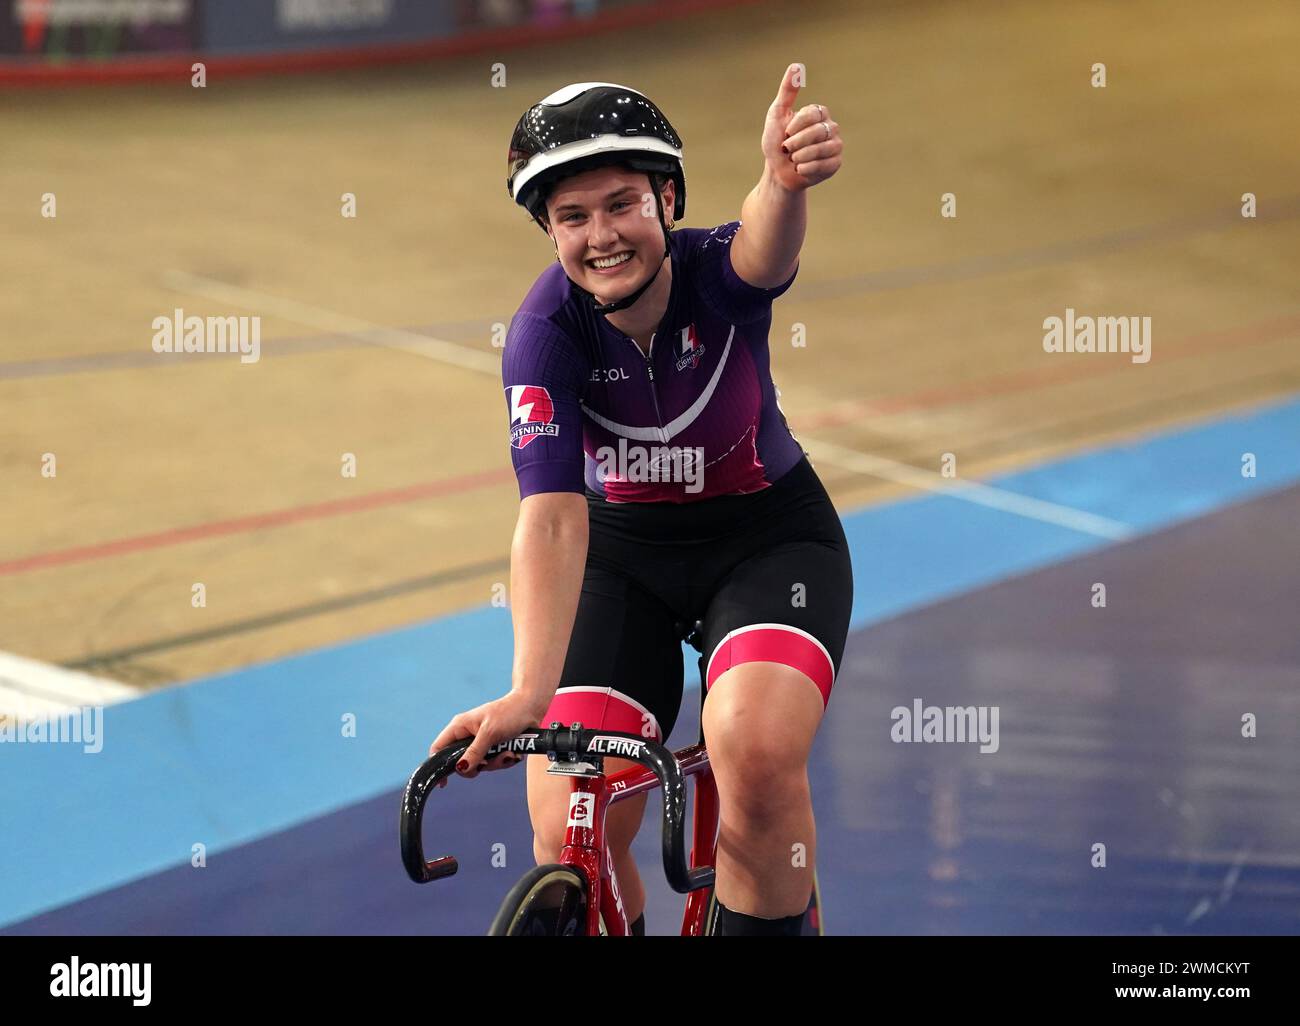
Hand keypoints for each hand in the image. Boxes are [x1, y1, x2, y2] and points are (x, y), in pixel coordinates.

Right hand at [428, 689, 550, 787]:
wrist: (532, 707)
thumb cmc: (510, 712)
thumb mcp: (490, 733)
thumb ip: (474, 752)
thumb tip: (460, 768)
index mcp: (460, 727)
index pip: (439, 748)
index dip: (438, 765)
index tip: (444, 783)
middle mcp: (468, 736)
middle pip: (462, 763)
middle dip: (479, 766)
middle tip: (489, 761)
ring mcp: (481, 743)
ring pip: (481, 765)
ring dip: (496, 763)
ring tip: (508, 751)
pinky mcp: (494, 748)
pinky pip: (495, 763)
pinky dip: (505, 760)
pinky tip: (513, 752)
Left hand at [762, 62, 842, 191]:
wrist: (777, 172)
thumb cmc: (776, 142)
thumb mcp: (777, 113)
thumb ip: (787, 91)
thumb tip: (795, 66)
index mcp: (819, 113)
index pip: (813, 113)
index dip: (796, 125)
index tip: (786, 133)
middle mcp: (831, 127)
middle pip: (819, 131)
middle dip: (797, 143)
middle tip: (787, 149)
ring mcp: (835, 145)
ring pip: (823, 149)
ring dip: (801, 156)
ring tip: (794, 159)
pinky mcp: (836, 163)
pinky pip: (824, 164)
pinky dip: (807, 168)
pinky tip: (801, 169)